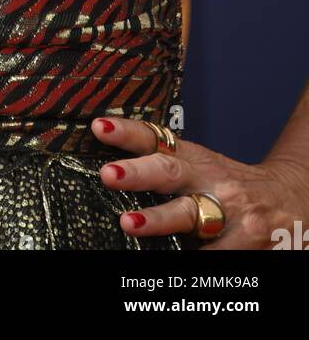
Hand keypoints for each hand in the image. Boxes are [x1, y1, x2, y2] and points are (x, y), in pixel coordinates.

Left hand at [90, 116, 308, 249]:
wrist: (293, 196)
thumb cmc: (237, 185)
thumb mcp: (205, 167)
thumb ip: (170, 168)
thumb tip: (118, 172)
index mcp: (195, 159)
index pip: (157, 139)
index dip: (129, 132)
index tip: (100, 128)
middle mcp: (210, 179)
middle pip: (170, 171)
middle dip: (138, 173)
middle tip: (109, 174)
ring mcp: (230, 210)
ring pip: (190, 214)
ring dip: (159, 220)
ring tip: (130, 223)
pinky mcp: (247, 239)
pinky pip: (213, 252)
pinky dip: (194, 257)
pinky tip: (173, 260)